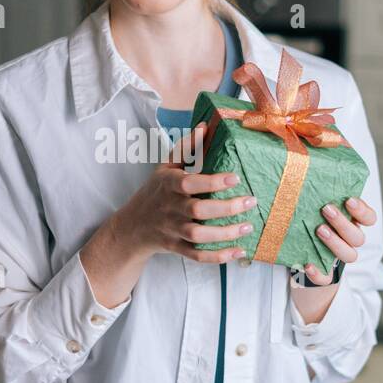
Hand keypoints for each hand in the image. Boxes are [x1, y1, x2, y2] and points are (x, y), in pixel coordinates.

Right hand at [114, 122, 254, 263]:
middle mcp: (169, 208)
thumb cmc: (155, 191)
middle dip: (226, 208)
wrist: (132, 227)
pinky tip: (238, 252)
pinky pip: (197, 256)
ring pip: (198, 236)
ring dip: (225, 234)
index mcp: (168, 184)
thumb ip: (186, 148)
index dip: (212, 182)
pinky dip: (218, 257)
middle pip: (197, 211)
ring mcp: (172, 230)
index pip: (188, 183)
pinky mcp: (176, 248)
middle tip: (250, 201)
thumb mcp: (165, 167)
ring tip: (248, 226)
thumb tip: (206, 125)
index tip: (235, 178)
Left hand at [300, 196, 376, 285]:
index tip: (349, 200)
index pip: (369, 218)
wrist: (299, 261)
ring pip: (349, 255)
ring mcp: (338, 259)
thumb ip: (314, 193)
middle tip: (326, 209)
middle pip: (358, 236)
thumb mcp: (311, 208)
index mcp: (350, 224)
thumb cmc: (307, 226)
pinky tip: (307, 264)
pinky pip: (326, 278)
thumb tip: (301, 167)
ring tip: (319, 230)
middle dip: (343, 223)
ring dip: (336, 243)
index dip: (362, 210)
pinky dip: (319, 273)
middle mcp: (348, 241)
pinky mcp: (325, 276)